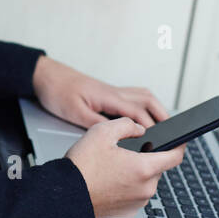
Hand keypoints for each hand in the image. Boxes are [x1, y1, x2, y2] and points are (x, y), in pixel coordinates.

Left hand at [31, 55, 169, 129]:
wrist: (47, 76)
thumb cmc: (58, 92)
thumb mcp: (75, 113)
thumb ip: (98, 123)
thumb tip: (118, 135)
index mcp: (108, 97)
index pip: (137, 112)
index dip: (150, 127)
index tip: (159, 141)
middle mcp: (114, 91)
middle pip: (147, 100)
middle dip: (162, 115)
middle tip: (171, 132)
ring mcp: (113, 90)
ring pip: (143, 96)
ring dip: (156, 108)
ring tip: (164, 125)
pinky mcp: (108, 92)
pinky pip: (134, 96)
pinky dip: (145, 104)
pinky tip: (144, 114)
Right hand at [64, 117, 186, 217]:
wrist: (66, 197)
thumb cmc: (81, 167)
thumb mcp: (102, 132)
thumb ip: (127, 124)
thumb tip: (139, 129)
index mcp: (144, 168)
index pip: (176, 156)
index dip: (179, 144)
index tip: (179, 139)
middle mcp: (146, 188)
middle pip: (157, 167)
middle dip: (146, 157)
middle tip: (124, 151)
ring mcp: (138, 202)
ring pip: (146, 180)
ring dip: (136, 172)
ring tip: (112, 166)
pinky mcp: (129, 212)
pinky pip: (136, 194)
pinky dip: (128, 186)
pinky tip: (110, 180)